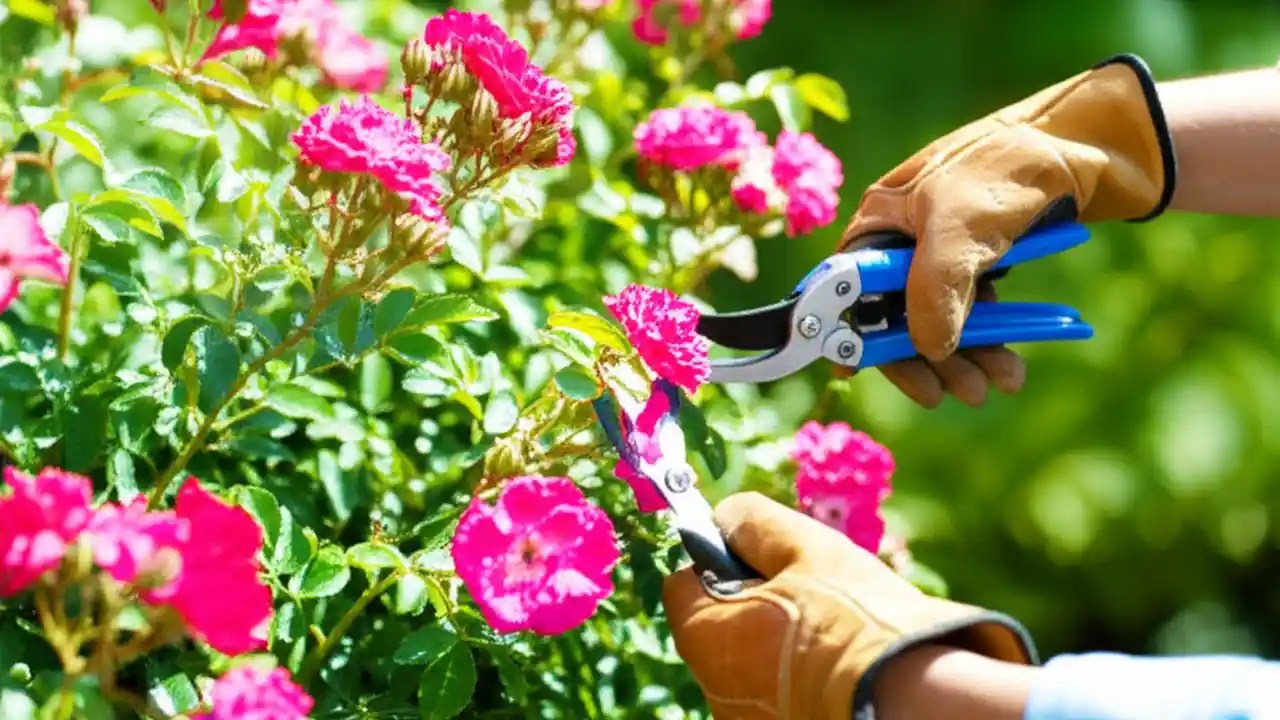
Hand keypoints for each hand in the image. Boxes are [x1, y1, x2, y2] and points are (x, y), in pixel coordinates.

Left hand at [662, 492, 1035, 719]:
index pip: (682, 582)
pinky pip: (778, 690)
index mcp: (705, 635)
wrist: (911, 702)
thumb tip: (726, 516)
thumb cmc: (854, 619)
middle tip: (807, 588)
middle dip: (753, 600)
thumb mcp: (805, 549)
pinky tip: (840, 665)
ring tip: (831, 627)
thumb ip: (753, 523)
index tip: (758, 552)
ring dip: (777, 638)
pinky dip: (798, 673)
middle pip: (718, 624)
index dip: (716, 557)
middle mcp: (713, 688)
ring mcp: (747, 717)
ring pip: (751, 660)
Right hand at [840, 54, 1175, 407]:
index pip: (850, 291)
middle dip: (926, 359)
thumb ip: (932, 290)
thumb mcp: (958, 227)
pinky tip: (1011, 364)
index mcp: (879, 221)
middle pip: (895, 316)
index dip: (853, 333)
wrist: (1087, 141)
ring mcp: (942, 252)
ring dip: (966, 359)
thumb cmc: (1008, 169)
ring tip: (999, 382)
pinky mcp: (981, 261)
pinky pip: (973, 314)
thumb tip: (928, 350)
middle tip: (959, 391)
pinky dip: (991, 342)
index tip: (858, 372)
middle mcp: (902, 239)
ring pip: (938, 322)